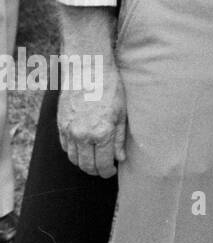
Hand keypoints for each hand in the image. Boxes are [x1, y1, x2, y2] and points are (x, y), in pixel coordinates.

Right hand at [57, 56, 126, 177]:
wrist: (88, 70)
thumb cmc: (110, 88)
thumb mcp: (122, 113)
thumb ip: (120, 138)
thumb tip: (120, 158)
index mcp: (101, 133)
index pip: (103, 163)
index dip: (108, 171)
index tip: (112, 172)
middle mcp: (83, 135)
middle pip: (86, 165)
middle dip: (96, 171)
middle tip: (103, 171)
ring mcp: (69, 131)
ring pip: (74, 158)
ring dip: (83, 164)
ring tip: (94, 162)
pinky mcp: (60, 125)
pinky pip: (65, 147)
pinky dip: (73, 152)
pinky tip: (82, 150)